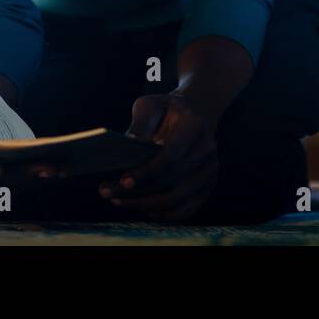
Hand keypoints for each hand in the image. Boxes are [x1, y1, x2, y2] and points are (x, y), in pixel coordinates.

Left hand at [98, 90, 218, 221]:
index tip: (123, 181)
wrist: (195, 113)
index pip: (171, 155)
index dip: (147, 171)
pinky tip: (144, 209)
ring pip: (177, 198)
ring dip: (146, 204)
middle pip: (172, 180)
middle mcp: (207, 150)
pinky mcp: (208, 185)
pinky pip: (187, 208)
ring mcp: (210, 170)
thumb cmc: (167, 110)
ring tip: (119, 200)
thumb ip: (139, 124)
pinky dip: (164, 214)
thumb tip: (126, 149)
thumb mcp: (150, 105)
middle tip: (108, 193)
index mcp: (194, 126)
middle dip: (138, 191)